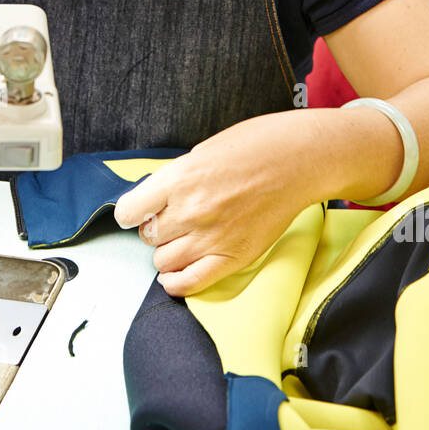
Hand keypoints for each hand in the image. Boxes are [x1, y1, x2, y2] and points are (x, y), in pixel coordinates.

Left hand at [113, 116, 315, 296]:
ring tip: (183, 240)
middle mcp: (191, 210)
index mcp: (179, 178)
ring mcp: (212, 236)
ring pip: (163, 262)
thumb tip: (156, 200)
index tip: (137, 212)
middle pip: (148, 237)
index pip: (128, 211)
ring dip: (168, 252)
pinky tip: (175, 275)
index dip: (130, 212)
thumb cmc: (257, 146)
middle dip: (156, 229)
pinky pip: (190, 282)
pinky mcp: (234, 256)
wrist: (300, 160)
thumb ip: (177, 179)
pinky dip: (176, 283)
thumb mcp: (203, 151)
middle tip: (172, 220)